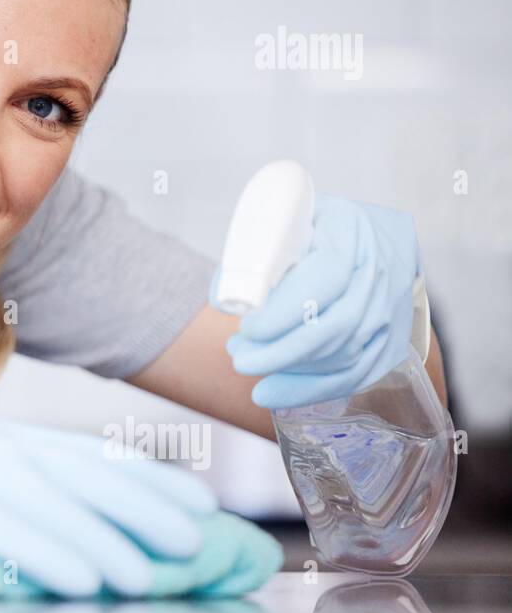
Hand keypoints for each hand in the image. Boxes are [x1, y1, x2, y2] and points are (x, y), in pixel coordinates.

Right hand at [0, 412, 218, 597]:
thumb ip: (14, 485)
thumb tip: (79, 519)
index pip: (86, 454)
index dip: (145, 479)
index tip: (193, 504)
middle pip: (79, 474)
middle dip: (141, 507)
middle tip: (191, 540)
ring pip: (48, 503)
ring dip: (104, 540)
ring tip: (147, 574)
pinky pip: (0, 529)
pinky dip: (47, 554)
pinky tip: (83, 578)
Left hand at [211, 194, 422, 409]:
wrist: (382, 238)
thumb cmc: (322, 228)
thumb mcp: (288, 218)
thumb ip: (254, 249)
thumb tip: (223, 298)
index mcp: (349, 235)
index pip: (325, 279)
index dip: (285, 311)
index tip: (248, 328)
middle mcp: (376, 274)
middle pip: (334, 326)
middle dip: (280, 352)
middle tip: (239, 357)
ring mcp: (388, 311)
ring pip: (343, 354)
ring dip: (289, 369)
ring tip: (245, 362)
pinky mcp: (389, 342)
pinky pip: (353, 375)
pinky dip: (311, 390)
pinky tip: (273, 394)